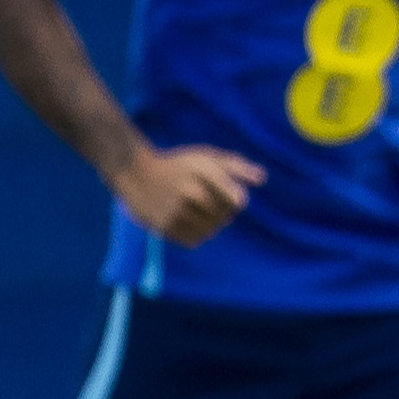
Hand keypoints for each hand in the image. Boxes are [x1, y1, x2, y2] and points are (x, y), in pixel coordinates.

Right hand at [110, 143, 262, 245]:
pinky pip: (195, 240)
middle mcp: (191, 191)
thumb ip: (236, 167)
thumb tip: (262, 179)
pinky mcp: (165, 227)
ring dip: (210, 224)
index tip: (228, 195)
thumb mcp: (206, 157)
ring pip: (211, 231)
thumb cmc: (178, 165)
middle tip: (205, 199)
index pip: (237, 200)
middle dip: (222, 211)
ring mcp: (177, 210)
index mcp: (204, 170)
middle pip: (226, 217)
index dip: (236, 200)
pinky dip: (195, 233)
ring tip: (196, 210)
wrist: (136, 174)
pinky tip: (186, 219)